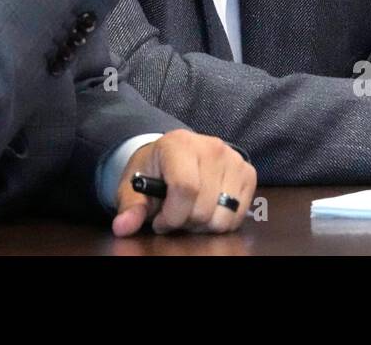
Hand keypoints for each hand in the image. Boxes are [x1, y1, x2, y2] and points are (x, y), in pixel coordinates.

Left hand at [111, 129, 255, 236]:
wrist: (172, 154)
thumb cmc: (153, 171)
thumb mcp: (134, 188)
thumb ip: (130, 208)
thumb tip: (122, 227)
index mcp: (178, 144)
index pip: (185, 188)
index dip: (172, 215)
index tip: (160, 222)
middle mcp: (211, 147)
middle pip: (204, 207)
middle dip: (185, 222)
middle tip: (175, 215)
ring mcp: (233, 159)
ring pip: (223, 216)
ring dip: (204, 224)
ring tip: (191, 211)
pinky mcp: (248, 172)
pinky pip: (238, 215)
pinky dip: (222, 221)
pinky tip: (208, 208)